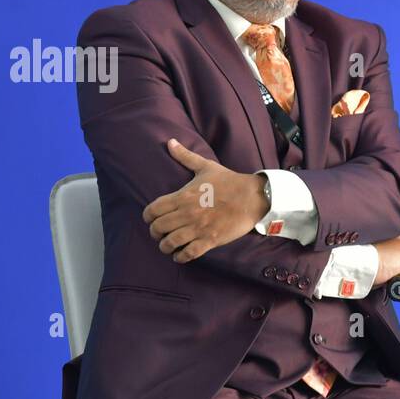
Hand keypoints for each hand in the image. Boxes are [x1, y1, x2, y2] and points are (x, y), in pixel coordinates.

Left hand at [143, 139, 267, 262]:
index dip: (148, 217)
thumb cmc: (229, 181)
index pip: (153, 210)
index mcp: (183, 196)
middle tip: (159, 234)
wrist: (251, 196)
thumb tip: (171, 142)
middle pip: (158, 228)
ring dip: (165, 246)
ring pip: (170, 242)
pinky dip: (181, 256)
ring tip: (167, 246)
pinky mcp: (210, 239)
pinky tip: (180, 255)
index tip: (151, 219)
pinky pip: (189, 253)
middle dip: (155, 233)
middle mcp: (187, 213)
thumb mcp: (205, 167)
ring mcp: (198, 228)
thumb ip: (185, 156)